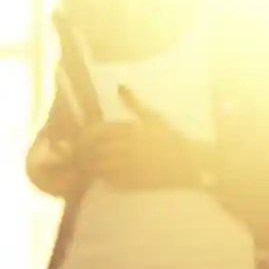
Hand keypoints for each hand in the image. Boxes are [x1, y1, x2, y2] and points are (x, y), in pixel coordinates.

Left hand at [75, 87, 206, 189]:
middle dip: (84, 152)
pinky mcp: (135, 183)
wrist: (190, 163)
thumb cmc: (170, 137)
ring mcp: (131, 167)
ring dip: (91, 166)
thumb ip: (134, 102)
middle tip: (78, 153)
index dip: (85, 135)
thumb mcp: (153, 117)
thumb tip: (120, 85)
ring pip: (100, 168)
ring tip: (88, 164)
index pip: (98, 132)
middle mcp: (129, 148)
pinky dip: (103, 178)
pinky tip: (103, 175)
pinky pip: (111, 182)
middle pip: (95, 151)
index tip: (81, 137)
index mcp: (131, 130)